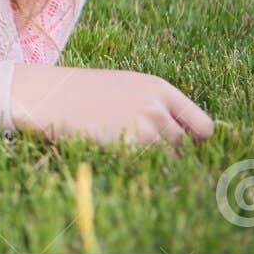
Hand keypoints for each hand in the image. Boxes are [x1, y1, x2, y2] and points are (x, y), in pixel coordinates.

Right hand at [11, 65, 213, 145]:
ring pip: (167, 159)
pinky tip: (113, 148)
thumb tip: (184, 134)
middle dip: (167, 149)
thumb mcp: (126, 87)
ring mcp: (147, 129)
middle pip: (184, 146)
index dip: (195, 139)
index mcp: (161, 89)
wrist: (49, 96)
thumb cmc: (82, 91)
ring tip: (122, 143)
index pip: (204, 126)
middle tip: (138, 143)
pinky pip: (147, 166)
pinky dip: (136, 165)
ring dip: (150, 158)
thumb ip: (156, 105)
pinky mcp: (131, 148)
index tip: (182, 144)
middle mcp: (159, 108)